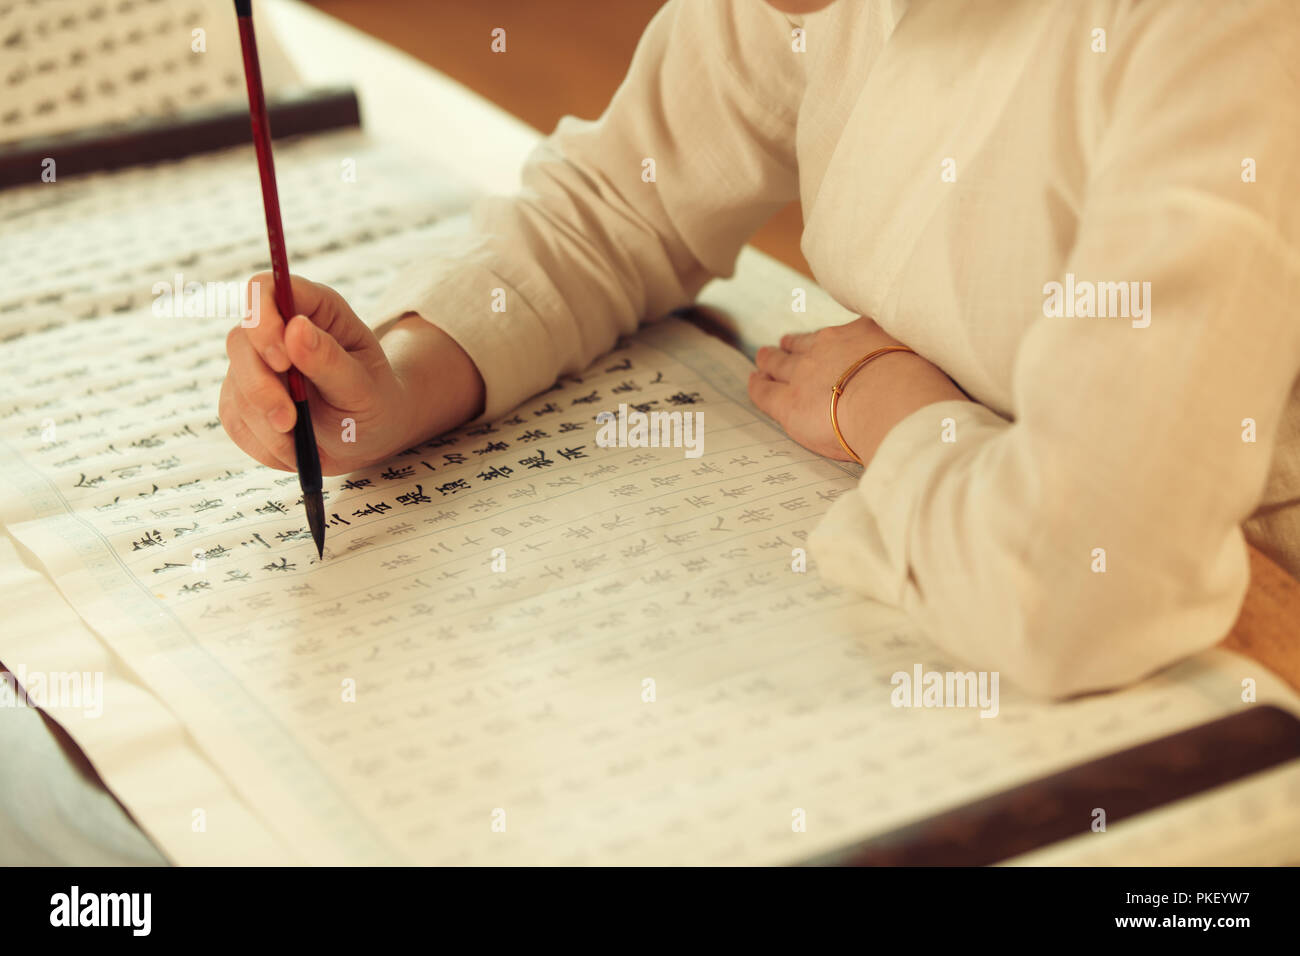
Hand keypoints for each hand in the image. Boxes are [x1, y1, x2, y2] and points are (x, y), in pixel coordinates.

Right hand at [220, 272, 484, 475]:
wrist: (368, 438)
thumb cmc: (375, 404)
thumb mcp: (364, 388)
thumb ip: (331, 360)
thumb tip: (295, 326)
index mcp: (316, 310)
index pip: (267, 288)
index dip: (263, 318)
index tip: (282, 361)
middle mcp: (280, 330)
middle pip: (240, 339)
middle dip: (260, 385)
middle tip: (289, 420)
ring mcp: (257, 364)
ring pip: (235, 384)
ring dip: (266, 421)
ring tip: (301, 437)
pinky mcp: (243, 398)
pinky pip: (234, 417)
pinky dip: (261, 440)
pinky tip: (291, 445)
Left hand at [747, 316, 967, 465]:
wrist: (894, 400)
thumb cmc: (921, 385)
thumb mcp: (928, 357)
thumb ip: (921, 355)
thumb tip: (941, 364)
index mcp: (865, 336)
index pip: (841, 335)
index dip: (829, 337)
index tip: (823, 337)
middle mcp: (831, 347)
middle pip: (806, 344)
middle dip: (794, 344)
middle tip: (783, 343)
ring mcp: (806, 372)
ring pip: (781, 363)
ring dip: (771, 361)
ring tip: (764, 359)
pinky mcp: (788, 402)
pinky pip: (765, 391)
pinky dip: (757, 385)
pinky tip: (753, 382)